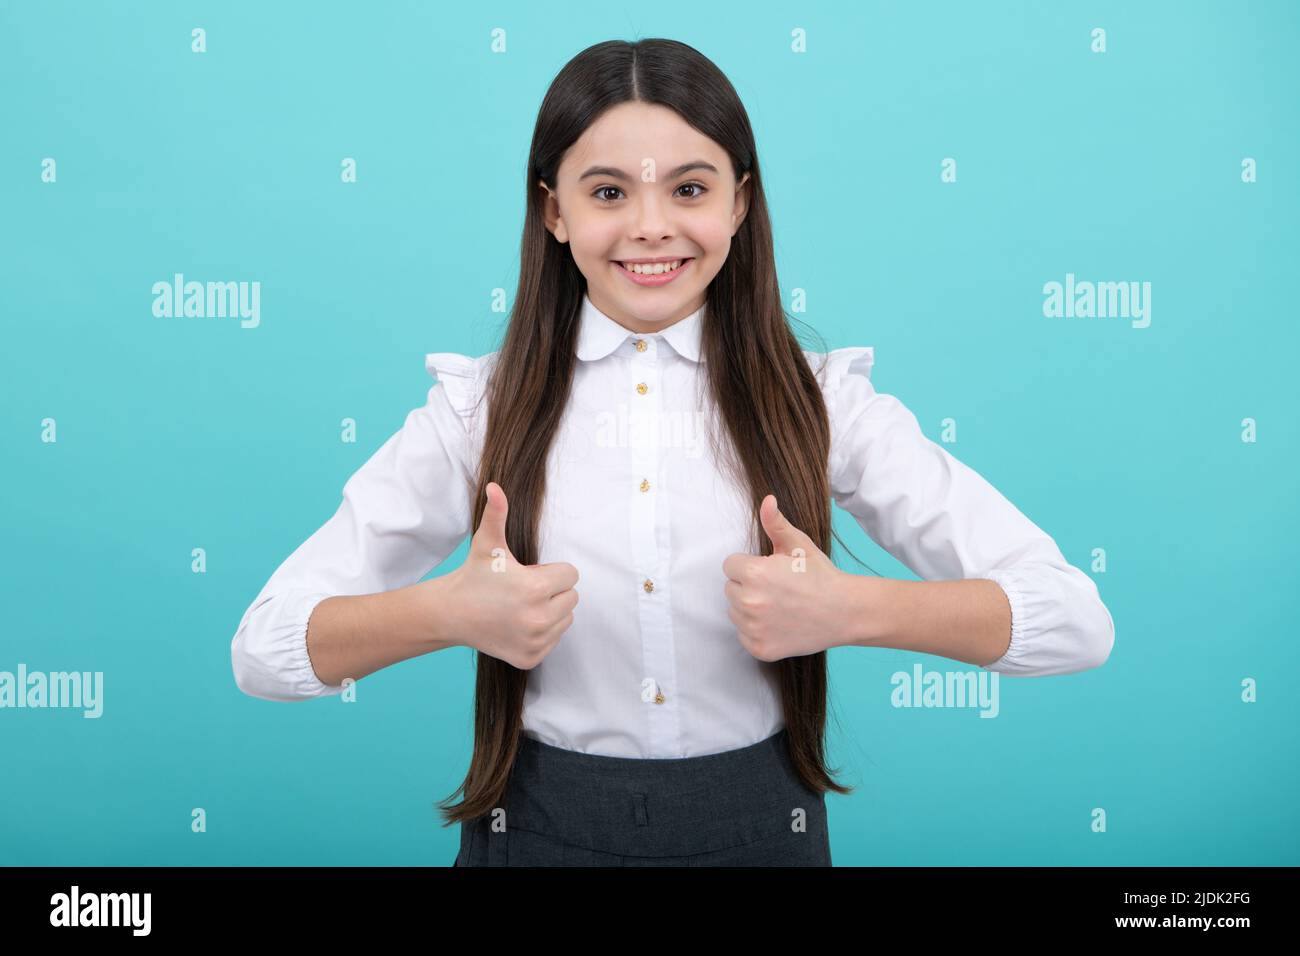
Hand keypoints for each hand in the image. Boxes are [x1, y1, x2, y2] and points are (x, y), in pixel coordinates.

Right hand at [441, 481, 578, 668]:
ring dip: (551, 610)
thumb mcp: (487, 543)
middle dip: (553, 590)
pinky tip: (518, 623)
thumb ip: (496, 513)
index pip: (571, 575)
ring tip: (521, 605)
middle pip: (572, 597)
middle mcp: (538, 619)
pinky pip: (555, 638)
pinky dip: (542, 631)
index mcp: (534, 589)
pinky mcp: (530, 658)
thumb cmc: (474, 575)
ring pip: (566, 618)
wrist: (451, 614)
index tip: (529, 573)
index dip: (551, 570)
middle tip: (523, 590)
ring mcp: (535, 641)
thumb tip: (495, 486)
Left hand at [722, 494, 855, 660]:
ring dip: (750, 608)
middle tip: (777, 589)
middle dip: (748, 586)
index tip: (770, 571)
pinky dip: (757, 631)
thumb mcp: (799, 545)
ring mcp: (753, 628)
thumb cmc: (821, 576)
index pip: (731, 565)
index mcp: (754, 573)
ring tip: (779, 606)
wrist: (845, 612)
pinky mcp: (759, 648)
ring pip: (735, 612)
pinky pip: (744, 635)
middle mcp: (749, 602)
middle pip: (731, 589)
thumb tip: (767, 500)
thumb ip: (776, 523)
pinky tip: (779, 623)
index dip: (750, 565)